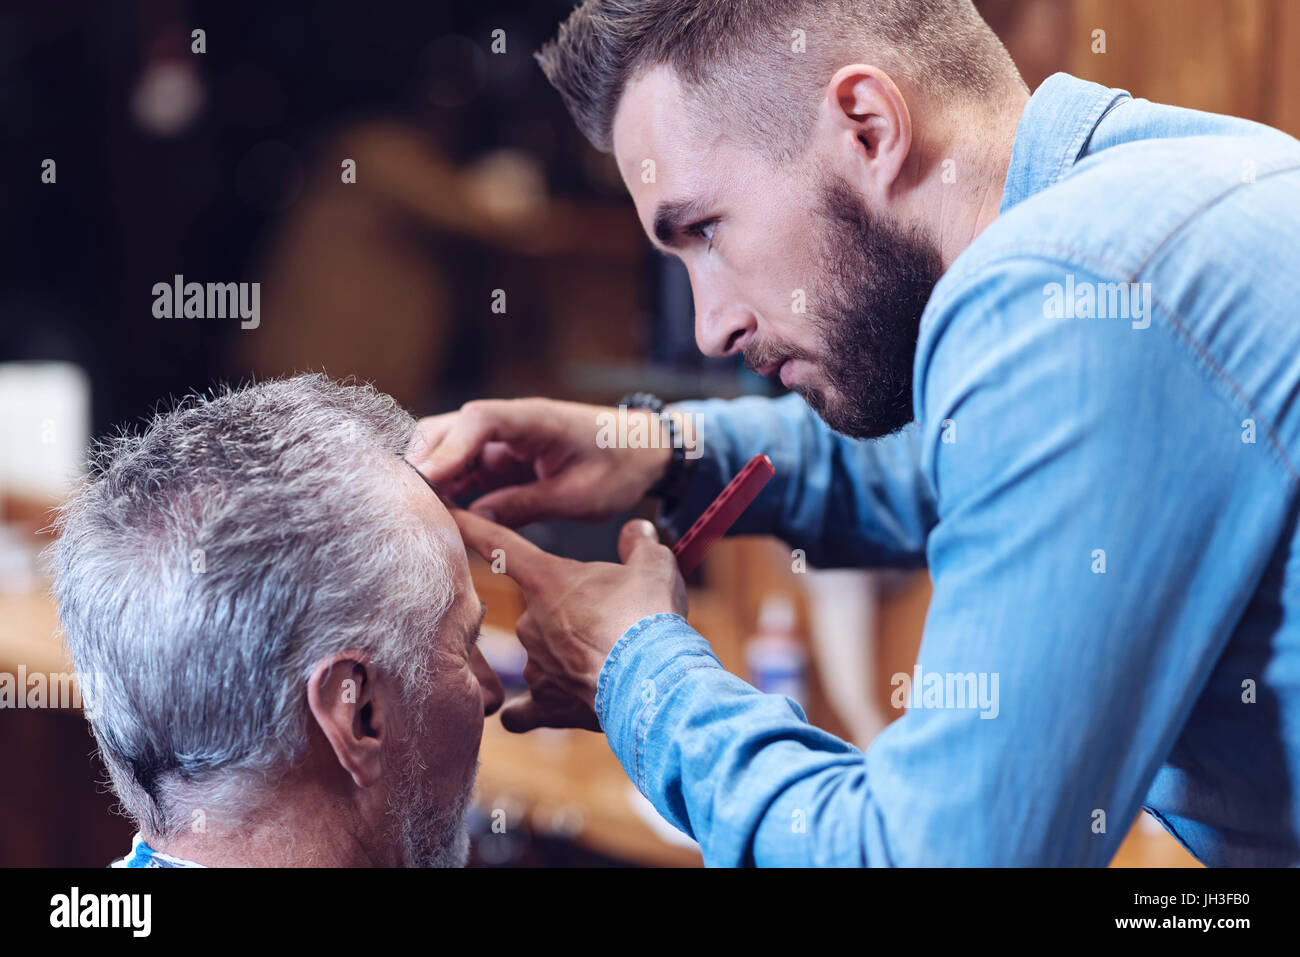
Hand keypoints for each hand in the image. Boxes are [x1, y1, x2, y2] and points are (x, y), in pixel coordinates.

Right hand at [408, 398, 672, 526]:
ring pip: (448, 451)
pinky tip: (448, 518)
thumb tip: (474, 521)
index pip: (477, 421)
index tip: (426, 484)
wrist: (644, 451)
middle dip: (425, 466)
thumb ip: (525, 505)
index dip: (447, 450)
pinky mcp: (503, 457)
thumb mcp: (577, 496)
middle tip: (414, 510)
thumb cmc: (620, 467)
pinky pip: (466, 469)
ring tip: (427, 520)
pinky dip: (452, 490)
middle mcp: (511, 422)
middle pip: (446, 430)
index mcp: (534, 419)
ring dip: (436, 482)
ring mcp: (503, 439)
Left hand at [453, 508, 687, 731]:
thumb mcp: (653, 565)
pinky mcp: (547, 705)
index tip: (449, 516)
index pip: (500, 545)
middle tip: (612, 623)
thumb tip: (638, 531)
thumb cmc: (649, 616)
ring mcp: (535, 666)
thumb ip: (639, 544)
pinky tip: (549, 707)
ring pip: (541, 656)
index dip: (472, 528)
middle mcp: (531, 622)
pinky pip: (524, 711)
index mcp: (548, 580)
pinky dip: (531, 710)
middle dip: (572, 615)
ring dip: (566, 658)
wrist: (653, 680)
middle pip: (541, 611)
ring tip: (607, 664)